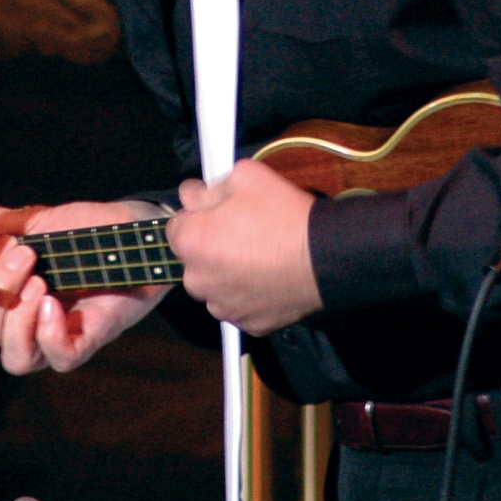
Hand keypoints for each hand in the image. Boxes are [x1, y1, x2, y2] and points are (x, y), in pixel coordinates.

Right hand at [0, 201, 167, 373]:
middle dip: (0, 291)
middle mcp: (28, 321)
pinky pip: (59, 360)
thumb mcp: (36, 220)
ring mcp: (58, 333)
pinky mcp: (88, 340)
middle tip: (27, 255)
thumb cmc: (86, 228)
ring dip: (18, 319)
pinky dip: (49, 335)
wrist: (135, 229)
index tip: (8, 241)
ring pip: (15, 358)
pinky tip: (54, 304)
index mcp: (11, 296)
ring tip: (40, 283)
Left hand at [169, 158, 321, 334]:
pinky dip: (248, 294)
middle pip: (194, 259)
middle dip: (210, 246)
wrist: (324, 257)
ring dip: (227, 272)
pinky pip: (239, 304)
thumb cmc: (282, 214)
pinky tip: (268, 277)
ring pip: (215, 285)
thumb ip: (209, 187)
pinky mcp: (247, 324)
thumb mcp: (244, 176)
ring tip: (258, 257)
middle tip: (242, 232)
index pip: (175, 226)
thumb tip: (192, 196)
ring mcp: (222, 306)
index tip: (217, 211)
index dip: (196, 215)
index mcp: (190, 242)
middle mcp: (198, 280)